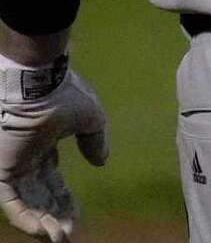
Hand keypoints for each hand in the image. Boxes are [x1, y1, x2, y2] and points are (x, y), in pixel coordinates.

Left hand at [0, 59, 107, 241]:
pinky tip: (44, 229)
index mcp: (43, 147)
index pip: (51, 183)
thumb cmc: (65, 94)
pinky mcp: (2, 171)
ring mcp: (12, 166)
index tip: (77, 218)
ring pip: (24, 204)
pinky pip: (11, 202)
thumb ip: (96, 140)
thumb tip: (101, 162)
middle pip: (39, 198)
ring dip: (42, 224)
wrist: (40, 83)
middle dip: (55, 217)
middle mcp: (26, 160)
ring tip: (59, 238)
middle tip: (69, 235)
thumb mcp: (91, 118)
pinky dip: (26, 218)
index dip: (65, 202)